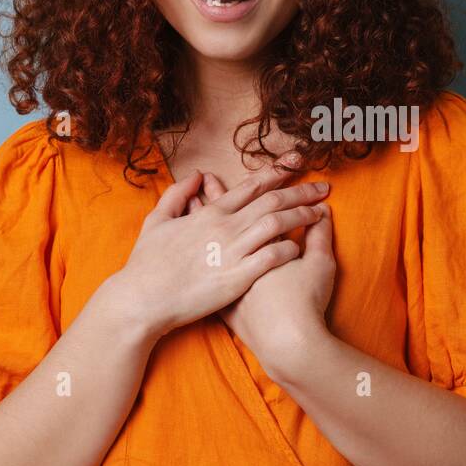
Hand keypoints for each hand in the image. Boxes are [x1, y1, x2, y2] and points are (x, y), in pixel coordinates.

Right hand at [102, 154, 329, 344]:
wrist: (141, 300)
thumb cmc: (146, 265)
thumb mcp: (156, 222)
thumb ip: (176, 196)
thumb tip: (197, 176)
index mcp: (209, 213)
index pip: (251, 186)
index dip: (278, 173)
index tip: (297, 164)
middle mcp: (224, 227)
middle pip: (272, 201)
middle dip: (301, 190)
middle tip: (324, 186)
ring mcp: (232, 251)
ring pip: (277, 224)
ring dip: (302, 215)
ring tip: (320, 212)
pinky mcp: (237, 277)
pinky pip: (272, 257)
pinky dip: (289, 249)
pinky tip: (301, 247)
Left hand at [200, 172, 335, 381]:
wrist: (286, 342)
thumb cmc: (306, 302)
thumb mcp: (320, 264)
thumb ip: (320, 236)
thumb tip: (322, 212)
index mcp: (262, 240)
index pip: (256, 207)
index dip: (251, 189)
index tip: (249, 176)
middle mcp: (238, 253)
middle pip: (225, 218)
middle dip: (216, 196)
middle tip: (208, 179)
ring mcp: (224, 277)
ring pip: (206, 242)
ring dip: (201, 222)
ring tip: (193, 204)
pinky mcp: (217, 299)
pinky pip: (200, 273)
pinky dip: (195, 257)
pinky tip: (188, 250)